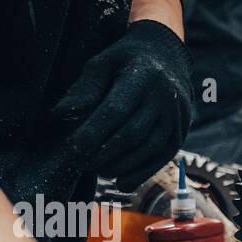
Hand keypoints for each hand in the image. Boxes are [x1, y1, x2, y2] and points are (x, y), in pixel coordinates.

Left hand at [51, 20, 193, 190]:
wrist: (168, 58)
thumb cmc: (125, 61)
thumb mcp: (101, 64)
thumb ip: (84, 89)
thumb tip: (59, 115)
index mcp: (143, 75)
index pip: (116, 109)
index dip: (94, 131)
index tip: (74, 147)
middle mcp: (165, 97)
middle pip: (133, 133)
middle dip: (106, 152)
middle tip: (83, 163)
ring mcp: (177, 116)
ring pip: (150, 148)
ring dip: (123, 165)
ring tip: (100, 170)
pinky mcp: (182, 131)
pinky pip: (163, 157)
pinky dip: (142, 172)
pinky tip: (123, 183)